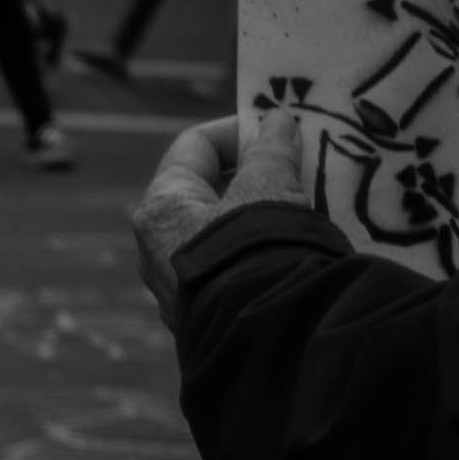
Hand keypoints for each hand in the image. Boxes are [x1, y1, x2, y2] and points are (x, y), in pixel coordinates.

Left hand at [130, 101, 321, 335]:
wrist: (262, 337)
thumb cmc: (257, 250)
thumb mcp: (269, 189)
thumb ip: (271, 153)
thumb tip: (275, 122)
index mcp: (160, 206)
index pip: (194, 146)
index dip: (238, 131)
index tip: (280, 129)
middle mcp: (155, 247)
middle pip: (205, 191)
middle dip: (252, 175)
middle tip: (297, 167)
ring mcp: (175, 288)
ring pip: (218, 233)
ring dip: (257, 215)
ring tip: (303, 207)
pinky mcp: (200, 317)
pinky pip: (228, 268)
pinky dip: (255, 252)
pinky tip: (291, 252)